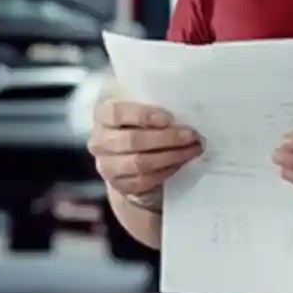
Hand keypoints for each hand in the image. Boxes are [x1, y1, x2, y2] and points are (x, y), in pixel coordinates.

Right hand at [88, 100, 203, 197]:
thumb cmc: (137, 127)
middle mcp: (100, 141)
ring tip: (192, 148)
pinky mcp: (120, 185)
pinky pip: (146, 179)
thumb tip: (182, 109)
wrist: (126, 161)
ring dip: (172, 155)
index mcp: (102, 116)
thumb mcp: (138, 111)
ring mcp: (107, 166)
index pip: (117, 113)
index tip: (169, 119)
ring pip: (141, 162)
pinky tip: (182, 162)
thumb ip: (151, 106)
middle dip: (166, 138)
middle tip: (191, 135)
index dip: (143, 115)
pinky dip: (168, 170)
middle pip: (133, 140)